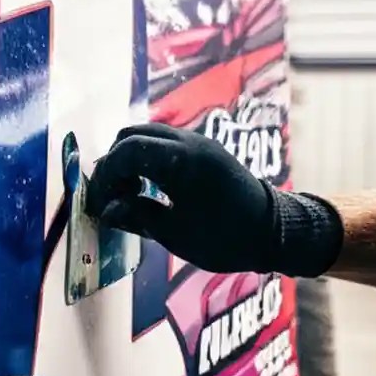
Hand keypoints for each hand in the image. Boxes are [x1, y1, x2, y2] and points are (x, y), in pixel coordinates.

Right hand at [86, 124, 342, 276]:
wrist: (276, 231)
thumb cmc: (228, 239)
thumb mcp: (177, 235)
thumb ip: (138, 217)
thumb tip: (106, 212)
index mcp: (182, 163)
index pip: (126, 152)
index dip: (105, 176)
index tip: (98, 202)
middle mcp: (190, 143)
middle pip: (133, 136)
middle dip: (114, 164)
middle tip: (109, 197)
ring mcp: (199, 143)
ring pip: (148, 135)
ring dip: (130, 159)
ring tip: (127, 193)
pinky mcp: (206, 150)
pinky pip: (166, 142)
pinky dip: (148, 158)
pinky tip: (148, 186)